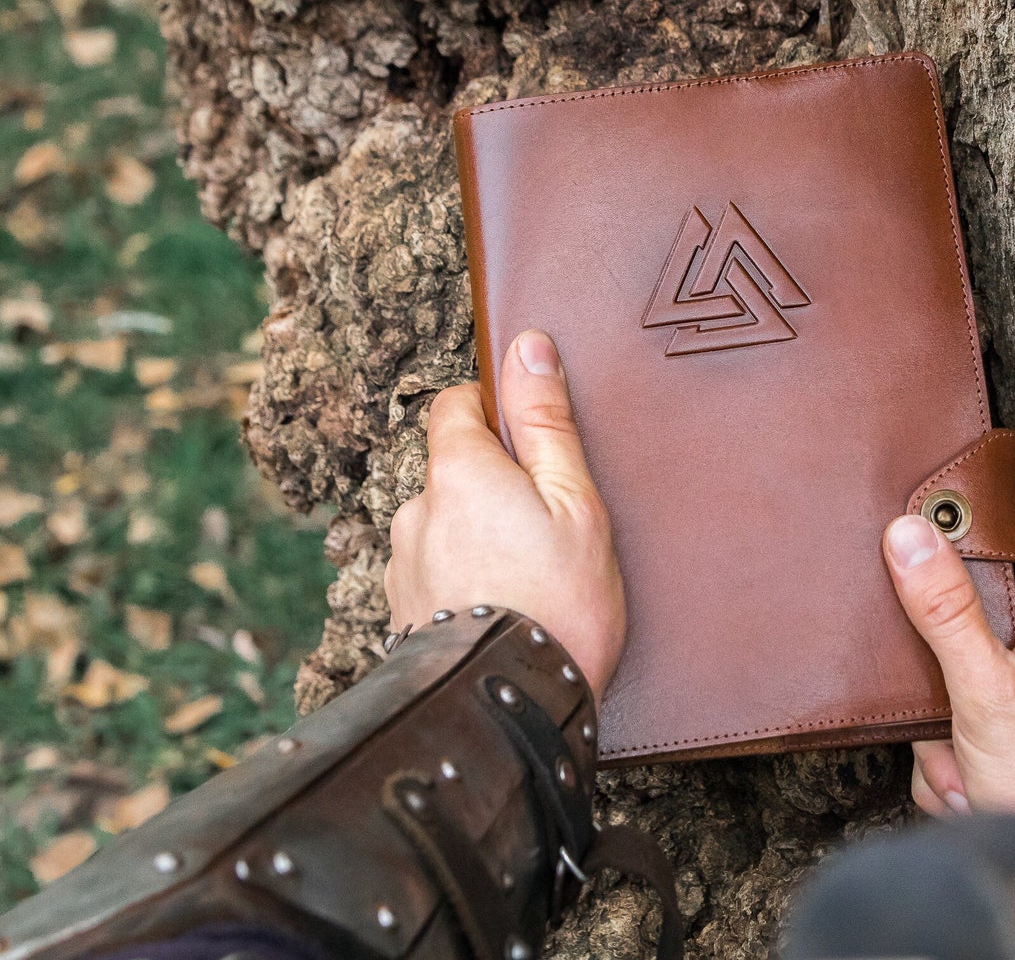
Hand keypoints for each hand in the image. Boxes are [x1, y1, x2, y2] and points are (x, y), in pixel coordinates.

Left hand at [386, 330, 624, 700]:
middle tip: (548, 526)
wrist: (511, 708)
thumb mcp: (575, 502)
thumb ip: (547, 422)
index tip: (532, 440)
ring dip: (477, 538)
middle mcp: (415, 511)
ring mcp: (402, 566)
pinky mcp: (400, 614)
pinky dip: (464, 582)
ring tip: (530, 580)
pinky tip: (504, 610)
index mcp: (458, 472)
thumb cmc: (559, 604)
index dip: (494, 409)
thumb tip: (528, 345)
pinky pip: (435, 574)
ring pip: (443, 526)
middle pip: (452, 471)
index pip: (455, 404)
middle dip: (493, 486)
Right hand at [883, 513, 1014, 837]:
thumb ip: (945, 611)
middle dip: (937, 666)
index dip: (960, 527)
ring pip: (952, 675)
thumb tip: (909, 533)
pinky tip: (972, 782)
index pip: (1009, 533)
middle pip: (965, 611)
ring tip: (966, 760)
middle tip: (945, 701)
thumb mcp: (987, 691)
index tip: (910, 530)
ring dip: (943, 728)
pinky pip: (960, 721)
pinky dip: (955, 756)